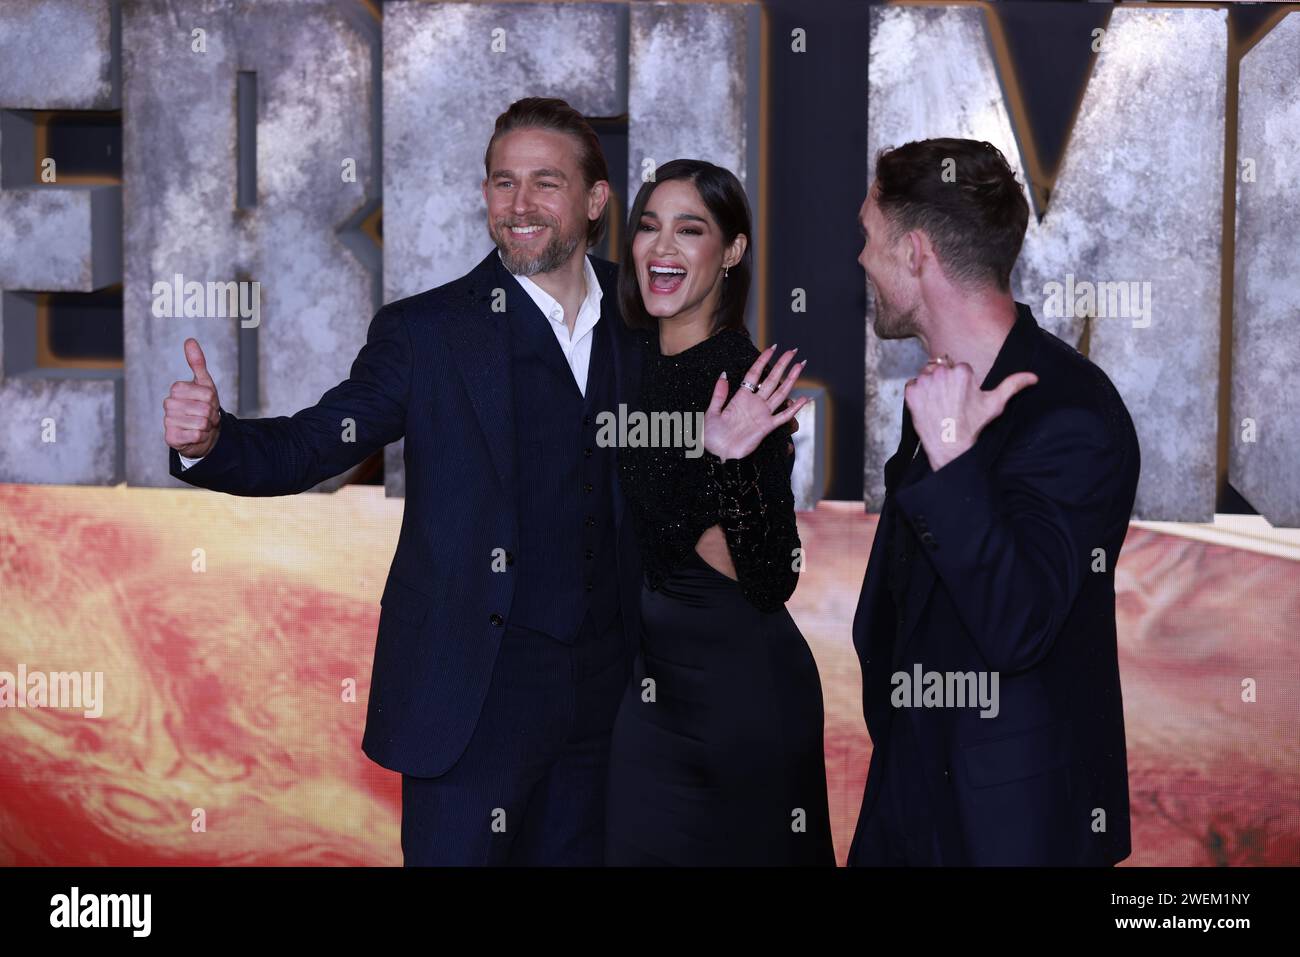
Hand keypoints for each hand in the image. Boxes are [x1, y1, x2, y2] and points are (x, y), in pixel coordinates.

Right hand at [164, 338, 222, 457]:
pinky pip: (195, 435)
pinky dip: (202, 436)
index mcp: (177, 389)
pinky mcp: (170, 438)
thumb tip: (189, 340)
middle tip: (206, 415)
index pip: (207, 393)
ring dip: (207, 426)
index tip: (208, 402)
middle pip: (205, 408)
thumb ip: (197, 362)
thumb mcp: (204, 383)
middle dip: (211, 414)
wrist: (201, 432)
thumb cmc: (203, 405)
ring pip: (201, 422)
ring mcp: (168, 421)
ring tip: (202, 425)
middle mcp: (169, 404)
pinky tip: (196, 435)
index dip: (213, 400)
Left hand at [703, 344, 809, 461]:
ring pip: (780, 393)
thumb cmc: (711, 436)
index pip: (755, 374)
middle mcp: (754, 403)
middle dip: (782, 364)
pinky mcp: (767, 427)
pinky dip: (794, 408)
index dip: (763, 360)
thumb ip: (719, 394)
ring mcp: (762, 414)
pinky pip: (783, 416)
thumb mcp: (711, 412)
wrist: (717, 455)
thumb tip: (724, 375)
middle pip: (771, 379)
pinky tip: (804, 398)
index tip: (772, 348)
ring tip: (800, 366)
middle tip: (792, 351)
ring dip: (791, 379)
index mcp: (740, 397)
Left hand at [904, 355, 1036, 469]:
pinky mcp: (911, 392)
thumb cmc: (973, 425)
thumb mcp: (995, 404)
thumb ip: (1013, 385)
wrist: (950, 445)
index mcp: (962, 371)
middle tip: (951, 402)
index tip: (962, 397)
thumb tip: (1033, 377)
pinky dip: (918, 393)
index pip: (959, 368)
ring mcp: (924, 382)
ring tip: (940, 404)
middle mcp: (942, 372)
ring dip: (931, 386)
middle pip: (942, 368)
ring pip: (927, 375)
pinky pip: (913, 384)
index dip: (961, 383)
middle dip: (946, 381)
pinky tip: (928, 406)